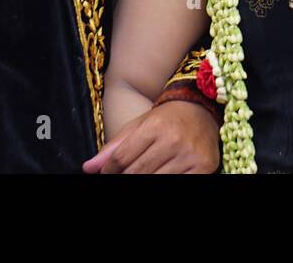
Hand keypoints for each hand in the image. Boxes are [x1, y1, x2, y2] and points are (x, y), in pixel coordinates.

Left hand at [82, 100, 219, 173]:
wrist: (200, 110)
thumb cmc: (165, 119)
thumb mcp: (137, 126)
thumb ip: (113, 148)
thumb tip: (88, 168)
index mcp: (153, 126)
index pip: (122, 159)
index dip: (110, 171)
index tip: (107, 174)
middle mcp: (173, 139)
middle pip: (137, 173)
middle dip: (125, 178)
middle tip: (123, 175)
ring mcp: (189, 155)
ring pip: (156, 181)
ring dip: (143, 181)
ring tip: (140, 174)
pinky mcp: (204, 167)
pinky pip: (177, 183)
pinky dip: (164, 182)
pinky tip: (158, 175)